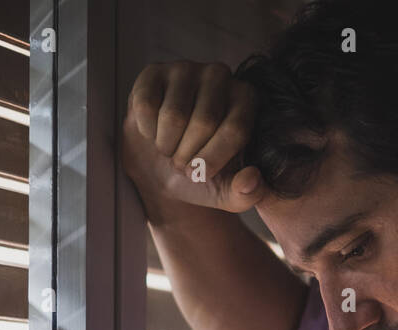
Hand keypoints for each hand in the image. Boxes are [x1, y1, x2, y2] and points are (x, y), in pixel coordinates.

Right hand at [121, 60, 266, 216]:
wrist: (161, 168)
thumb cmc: (199, 173)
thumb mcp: (228, 194)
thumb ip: (247, 194)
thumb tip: (251, 180)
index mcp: (246, 99)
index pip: (235, 129)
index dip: (213, 159)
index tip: (200, 173)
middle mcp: (220, 76)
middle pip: (204, 121)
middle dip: (188, 155)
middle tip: (183, 161)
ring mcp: (185, 69)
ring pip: (174, 115)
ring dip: (167, 145)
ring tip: (169, 148)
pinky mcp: (154, 72)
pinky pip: (146, 106)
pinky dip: (147, 131)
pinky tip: (152, 132)